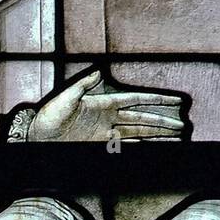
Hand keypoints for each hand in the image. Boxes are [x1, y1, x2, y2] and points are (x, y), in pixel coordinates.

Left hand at [28, 69, 185, 142]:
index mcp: (104, 104)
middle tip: (181, 126)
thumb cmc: (48, 117)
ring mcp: (105, 132)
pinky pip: (124, 145)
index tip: (175, 100)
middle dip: (161, 122)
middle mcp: (108, 118)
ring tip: (174, 137)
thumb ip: (81, 86)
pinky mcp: (99, 145)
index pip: (136, 101)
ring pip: (137, 133)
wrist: (37, 138)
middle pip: (141, 119)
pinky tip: (152, 147)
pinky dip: (139, 146)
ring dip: (154, 135)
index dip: (155, 100)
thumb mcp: (64, 99)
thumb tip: (97, 72)